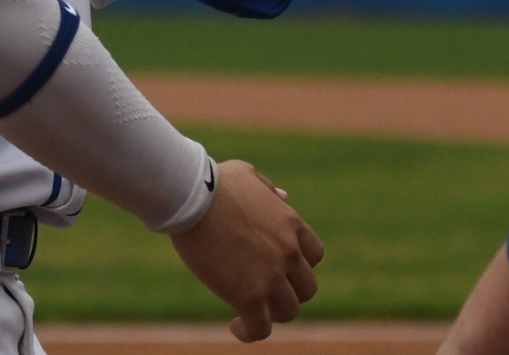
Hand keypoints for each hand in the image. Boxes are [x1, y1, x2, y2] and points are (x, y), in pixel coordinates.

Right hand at [170, 160, 324, 342]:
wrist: (193, 196)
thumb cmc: (213, 182)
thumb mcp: (248, 175)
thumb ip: (269, 188)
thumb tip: (283, 197)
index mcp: (291, 224)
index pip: (315, 255)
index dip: (299, 266)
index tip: (279, 269)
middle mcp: (288, 252)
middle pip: (307, 288)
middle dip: (288, 292)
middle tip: (264, 293)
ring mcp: (271, 276)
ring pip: (288, 311)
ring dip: (271, 314)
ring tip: (248, 312)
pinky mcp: (248, 296)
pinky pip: (260, 328)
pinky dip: (250, 332)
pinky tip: (235, 326)